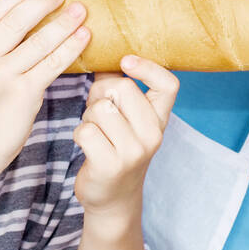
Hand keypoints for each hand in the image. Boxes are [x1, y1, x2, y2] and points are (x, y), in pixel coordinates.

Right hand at [0, 0, 90, 181]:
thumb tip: (21, 25)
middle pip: (18, 17)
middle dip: (44, 1)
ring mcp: (0, 77)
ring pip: (40, 39)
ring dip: (65, 22)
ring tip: (81, 11)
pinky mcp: (21, 94)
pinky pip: (53, 63)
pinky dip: (71, 47)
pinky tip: (84, 38)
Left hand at [71, 55, 178, 226]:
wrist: (113, 198)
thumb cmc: (116, 148)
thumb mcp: (128, 120)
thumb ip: (119, 88)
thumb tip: (102, 51)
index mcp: (160, 120)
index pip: (169, 85)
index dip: (148, 67)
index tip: (125, 60)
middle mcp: (152, 135)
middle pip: (123, 88)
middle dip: (101, 92)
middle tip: (97, 107)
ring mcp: (133, 152)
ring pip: (100, 109)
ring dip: (88, 115)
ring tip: (94, 128)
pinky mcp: (110, 165)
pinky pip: (85, 130)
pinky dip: (79, 133)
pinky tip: (87, 144)